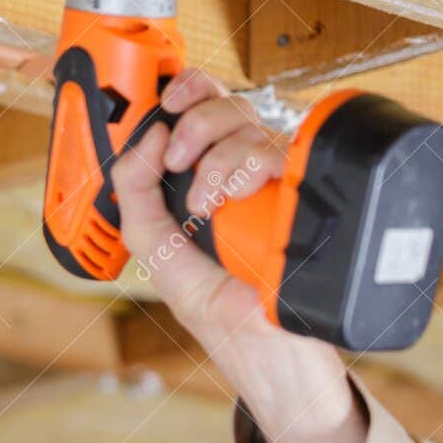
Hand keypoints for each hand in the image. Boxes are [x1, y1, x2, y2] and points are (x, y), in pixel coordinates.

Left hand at [112, 69, 366, 442]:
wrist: (268, 352)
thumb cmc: (218, 307)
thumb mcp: (157, 249)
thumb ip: (135, 195)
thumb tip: (145, 139)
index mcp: (213, 179)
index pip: (209, 109)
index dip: (191, 90)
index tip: (167, 101)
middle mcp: (249, 174)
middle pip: (230, 106)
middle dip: (194, 123)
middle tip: (178, 161)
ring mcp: (281, 183)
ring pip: (253, 125)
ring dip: (215, 159)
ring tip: (206, 205)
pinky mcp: (307, 195)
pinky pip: (281, 152)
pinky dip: (245, 168)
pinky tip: (233, 198)